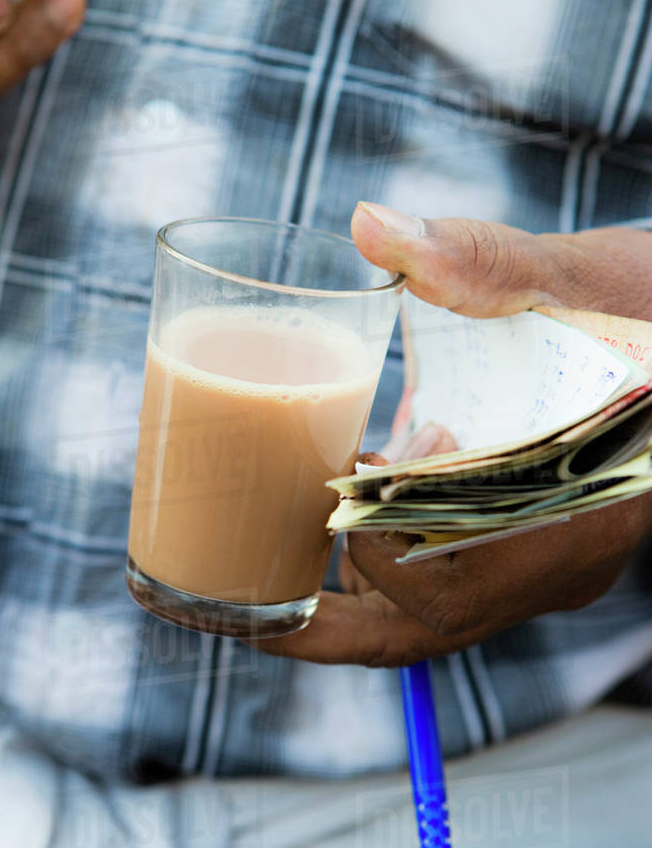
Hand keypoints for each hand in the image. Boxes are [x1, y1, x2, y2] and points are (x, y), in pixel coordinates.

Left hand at [254, 203, 651, 665]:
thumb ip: (482, 261)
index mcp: (582, 510)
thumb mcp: (579, 279)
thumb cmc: (651, 310)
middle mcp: (562, 556)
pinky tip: (340, 513)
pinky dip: (383, 564)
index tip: (332, 484)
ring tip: (260, 565)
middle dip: (331, 623)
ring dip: (348, 595)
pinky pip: (447, 581)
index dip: (378, 545)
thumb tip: (368, 225)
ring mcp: (547, 557)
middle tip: (237, 610)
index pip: (461, 577)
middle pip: (433, 622)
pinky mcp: (530, 541)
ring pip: (435, 611)